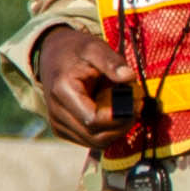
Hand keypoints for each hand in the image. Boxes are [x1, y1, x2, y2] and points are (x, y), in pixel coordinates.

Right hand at [32, 25, 134, 153]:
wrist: (54, 56)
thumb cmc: (77, 51)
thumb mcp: (95, 48)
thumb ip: (111, 62)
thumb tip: (129, 77)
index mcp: (63, 91)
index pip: (93, 120)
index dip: (118, 117)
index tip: (135, 103)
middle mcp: (56, 112)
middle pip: (96, 136)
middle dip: (121, 125)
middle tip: (136, 106)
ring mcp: (58, 124)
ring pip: (95, 142)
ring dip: (116, 130)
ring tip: (124, 107)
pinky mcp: (62, 130)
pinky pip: (91, 141)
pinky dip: (107, 132)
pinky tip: (112, 113)